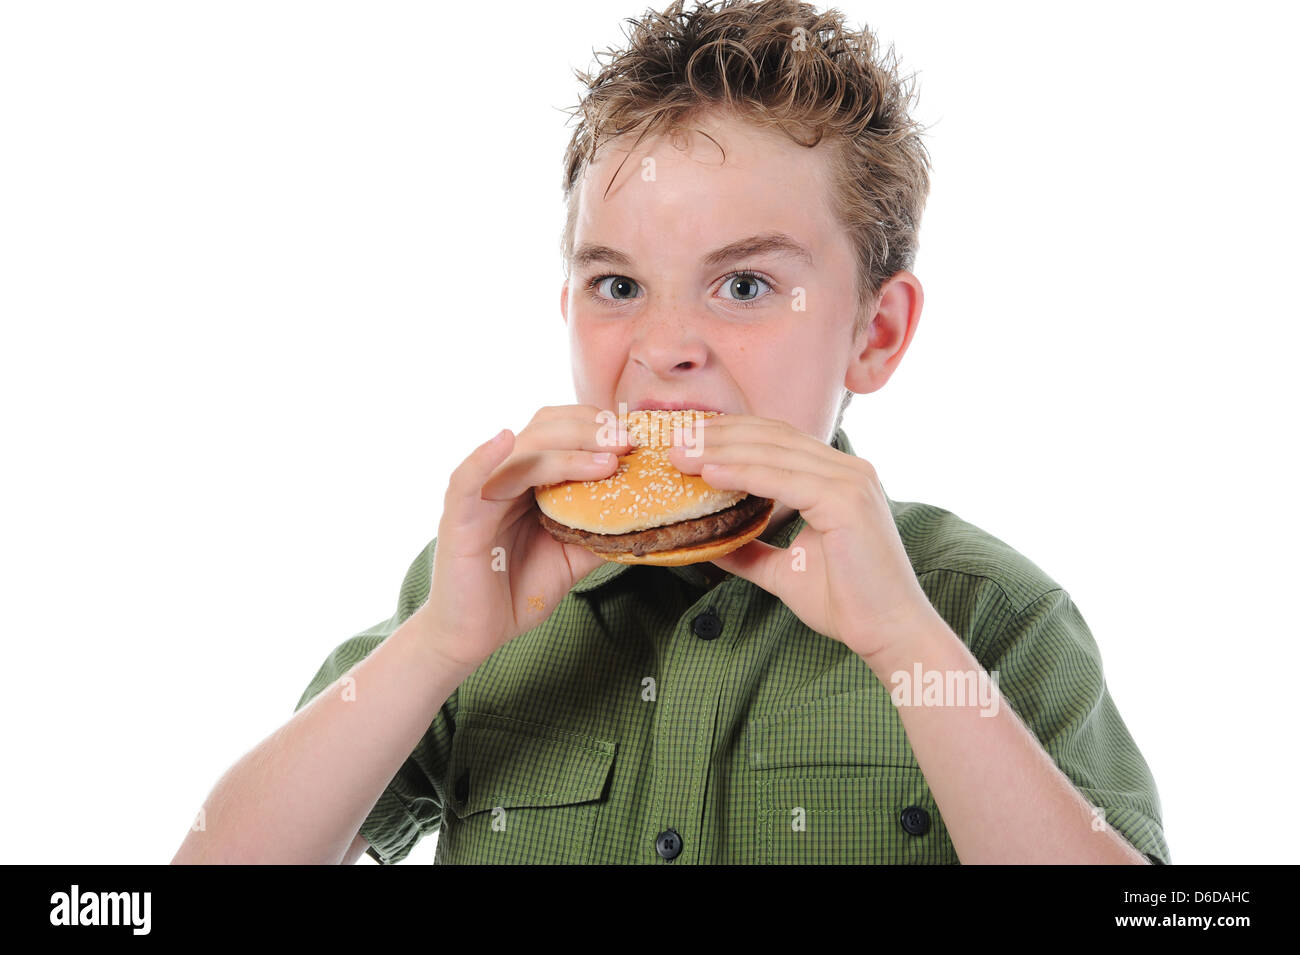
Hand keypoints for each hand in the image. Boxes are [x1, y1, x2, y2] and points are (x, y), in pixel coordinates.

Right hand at [422, 405, 631, 669]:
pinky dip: (484, 456)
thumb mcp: (573, 557)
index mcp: (530, 480)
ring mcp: (481, 495)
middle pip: (543, 432)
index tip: (636, 435)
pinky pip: (466, 480)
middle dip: (589, 431)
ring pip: (520, 454)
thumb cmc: (519, 591)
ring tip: (608, 459)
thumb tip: (648, 516)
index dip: (596, 426)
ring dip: (566, 451)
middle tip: (628, 440)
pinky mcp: (458, 519)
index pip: (561, 432)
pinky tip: (505, 439)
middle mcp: (505, 478)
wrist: (477, 635)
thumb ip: (600, 532)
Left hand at [668, 415, 936, 664]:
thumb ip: (749, 550)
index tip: (686, 440)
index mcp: (838, 477)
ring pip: (773, 452)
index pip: (776, 440)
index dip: (729, 434)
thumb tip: (706, 544)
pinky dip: (744, 473)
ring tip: (679, 454)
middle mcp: (848, 470)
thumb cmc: (847, 603)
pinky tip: (710, 472)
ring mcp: (851, 481)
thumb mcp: (784, 570)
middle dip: (718, 435)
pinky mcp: (847, 501)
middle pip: (771, 437)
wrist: (890, 633)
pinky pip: (784, 478)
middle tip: (671, 440)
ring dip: (721, 450)